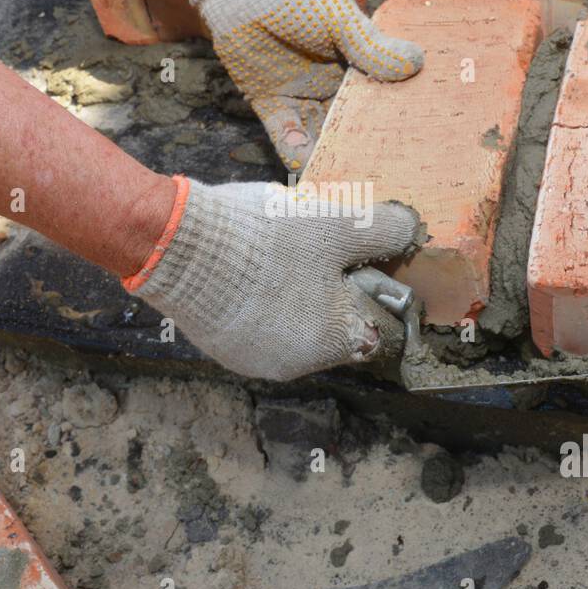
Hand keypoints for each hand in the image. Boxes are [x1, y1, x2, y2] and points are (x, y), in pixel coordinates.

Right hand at [123, 176, 418, 380]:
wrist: (176, 242)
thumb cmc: (268, 237)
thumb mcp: (338, 223)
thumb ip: (384, 229)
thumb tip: (410, 231)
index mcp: (329, 344)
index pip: (371, 324)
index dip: (368, 286)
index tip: (354, 256)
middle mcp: (292, 365)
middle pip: (330, 324)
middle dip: (330, 288)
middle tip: (314, 246)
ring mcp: (250, 359)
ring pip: (292, 322)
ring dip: (294, 292)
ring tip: (278, 250)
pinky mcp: (219, 346)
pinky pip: (256, 323)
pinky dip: (260, 298)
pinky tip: (248, 265)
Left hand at [189, 0, 424, 170]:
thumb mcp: (342, 19)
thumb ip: (373, 47)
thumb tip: (418, 63)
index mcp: (355, 61)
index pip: (377, 97)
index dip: (391, 119)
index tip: (409, 144)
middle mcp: (330, 83)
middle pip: (349, 122)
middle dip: (360, 146)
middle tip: (377, 175)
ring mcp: (299, 95)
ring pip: (318, 133)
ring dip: (327, 154)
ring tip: (342, 180)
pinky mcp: (269, 103)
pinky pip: (284, 133)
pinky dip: (294, 148)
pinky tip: (305, 161)